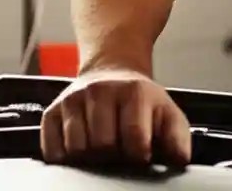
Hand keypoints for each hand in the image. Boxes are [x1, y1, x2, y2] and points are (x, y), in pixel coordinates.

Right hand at [40, 67, 191, 166]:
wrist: (111, 71)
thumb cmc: (141, 99)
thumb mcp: (167, 112)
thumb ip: (177, 137)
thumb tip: (180, 161)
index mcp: (134, 92)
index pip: (133, 136)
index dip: (139, 154)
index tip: (141, 156)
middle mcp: (100, 91)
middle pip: (102, 145)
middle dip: (114, 156)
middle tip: (120, 151)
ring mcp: (73, 100)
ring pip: (76, 149)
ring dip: (90, 158)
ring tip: (102, 148)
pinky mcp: (51, 112)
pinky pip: (53, 150)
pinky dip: (66, 158)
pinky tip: (82, 149)